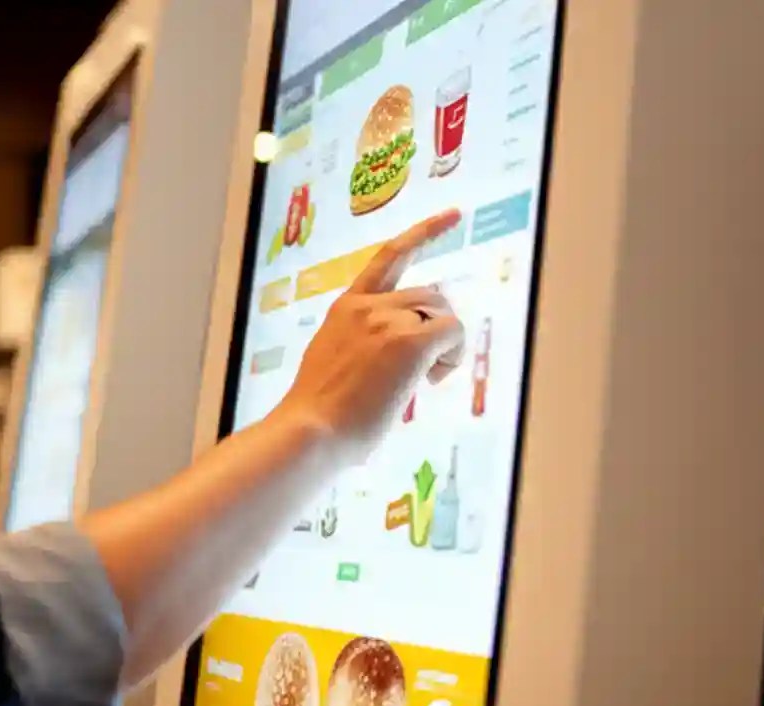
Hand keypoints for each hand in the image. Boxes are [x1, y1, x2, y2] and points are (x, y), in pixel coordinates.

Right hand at [273, 209, 465, 461]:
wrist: (310, 432)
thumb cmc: (319, 415)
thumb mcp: (334, 364)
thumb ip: (361, 348)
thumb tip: (392, 363)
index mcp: (346, 308)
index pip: (389, 257)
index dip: (424, 233)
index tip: (452, 216)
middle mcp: (367, 306)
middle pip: (429, 295)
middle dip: (436, 328)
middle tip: (424, 373)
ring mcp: (387, 321)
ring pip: (443, 314)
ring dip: (443, 346)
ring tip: (423, 381)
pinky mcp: (409, 343)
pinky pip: (453, 333)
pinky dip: (452, 356)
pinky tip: (429, 381)